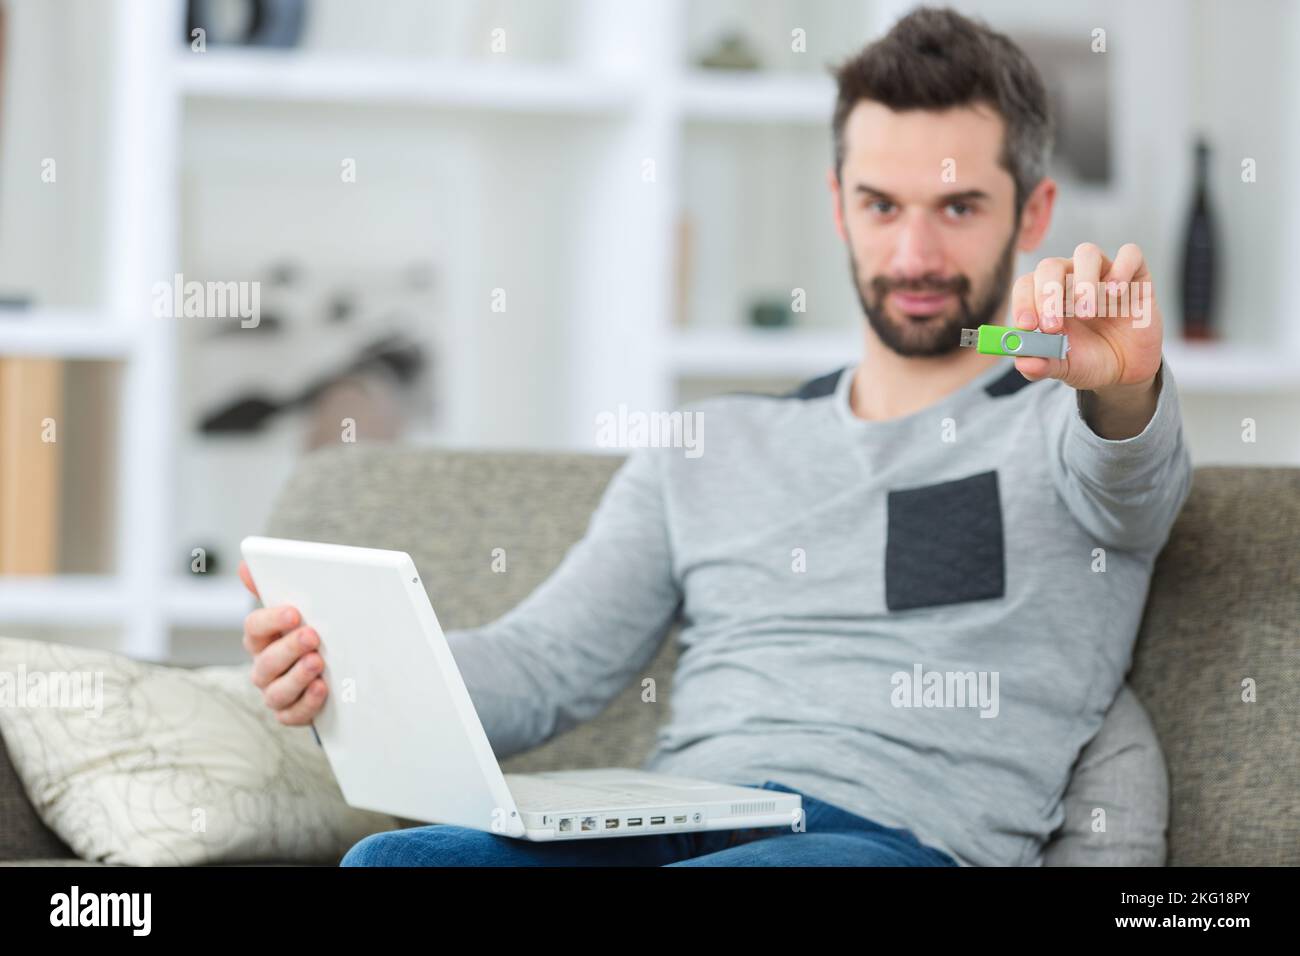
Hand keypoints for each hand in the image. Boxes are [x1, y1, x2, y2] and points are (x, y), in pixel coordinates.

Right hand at [239, 559, 327, 725]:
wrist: (339, 671)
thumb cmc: (313, 633)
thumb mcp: (301, 610)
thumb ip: (274, 587)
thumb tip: (246, 564)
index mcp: (263, 638)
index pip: (254, 627)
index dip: (271, 620)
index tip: (294, 613)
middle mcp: (264, 666)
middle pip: (265, 661)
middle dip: (288, 648)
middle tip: (312, 636)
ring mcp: (275, 692)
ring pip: (275, 691)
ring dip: (296, 677)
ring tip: (318, 663)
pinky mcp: (291, 713)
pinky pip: (292, 714)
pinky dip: (306, 703)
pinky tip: (322, 689)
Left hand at [1009, 242, 1163, 392]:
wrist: (1125, 370)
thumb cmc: (1088, 361)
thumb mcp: (1063, 368)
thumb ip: (1041, 365)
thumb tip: (1022, 362)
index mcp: (1046, 298)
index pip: (1026, 284)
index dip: (1022, 301)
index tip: (1027, 326)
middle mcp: (1071, 279)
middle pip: (1050, 266)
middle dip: (1047, 294)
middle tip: (1053, 326)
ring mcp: (1102, 274)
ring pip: (1086, 253)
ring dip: (1082, 281)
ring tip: (1087, 313)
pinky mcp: (1135, 275)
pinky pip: (1130, 254)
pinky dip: (1121, 269)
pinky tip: (1116, 294)